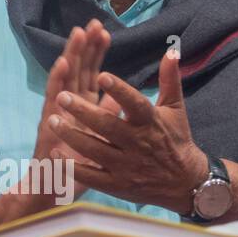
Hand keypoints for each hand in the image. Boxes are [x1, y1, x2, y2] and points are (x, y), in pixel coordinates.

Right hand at [27, 20, 113, 203]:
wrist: (54, 187)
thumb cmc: (77, 164)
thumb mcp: (99, 138)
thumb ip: (107, 115)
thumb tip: (119, 97)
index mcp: (83, 106)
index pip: (90, 72)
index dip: (96, 52)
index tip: (104, 31)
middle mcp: (68, 104)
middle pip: (77, 69)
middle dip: (84, 46)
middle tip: (92, 23)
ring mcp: (57, 111)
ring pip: (64, 78)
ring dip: (70, 55)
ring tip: (78, 34)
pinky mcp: (48, 122)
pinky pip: (52, 98)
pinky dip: (56, 80)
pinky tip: (62, 64)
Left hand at [51, 50, 207, 212]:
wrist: (185, 182)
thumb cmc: (175, 139)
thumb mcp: (175, 108)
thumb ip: (169, 79)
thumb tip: (171, 50)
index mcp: (150, 122)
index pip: (135, 104)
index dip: (119, 91)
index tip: (101, 76)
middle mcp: (138, 144)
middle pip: (107, 127)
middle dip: (83, 112)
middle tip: (62, 97)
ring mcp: (126, 166)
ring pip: (95, 150)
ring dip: (72, 136)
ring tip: (52, 120)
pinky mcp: (118, 185)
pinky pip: (92, 177)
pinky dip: (73, 167)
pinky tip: (55, 154)